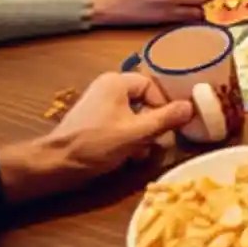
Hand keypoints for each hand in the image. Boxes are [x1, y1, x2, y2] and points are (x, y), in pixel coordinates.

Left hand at [51, 72, 191, 168]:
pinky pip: (121, 125)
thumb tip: (190, 106)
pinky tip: (129, 156)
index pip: (152, 86)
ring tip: (140, 153)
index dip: (162, 106)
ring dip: (142, 135)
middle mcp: (107, 88)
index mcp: (116, 82)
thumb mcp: (136, 132)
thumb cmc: (96, 144)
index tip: (166, 127)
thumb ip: (165, 119)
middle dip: (152, 125)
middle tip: (155, 142)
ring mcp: (99, 105)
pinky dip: (128, 139)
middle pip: (144, 102)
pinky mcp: (94, 122)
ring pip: (134, 116)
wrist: (57, 164)